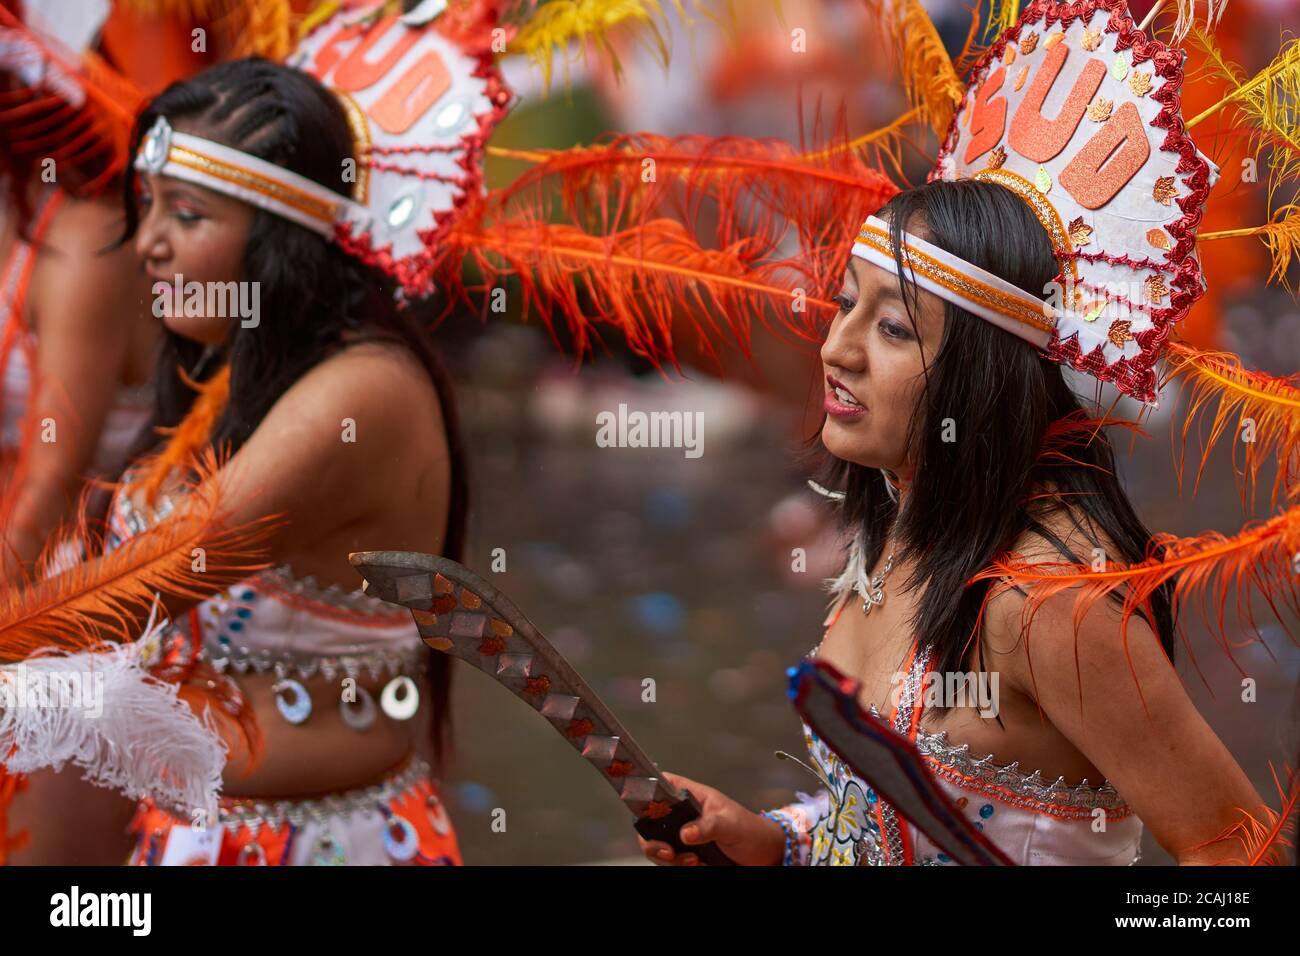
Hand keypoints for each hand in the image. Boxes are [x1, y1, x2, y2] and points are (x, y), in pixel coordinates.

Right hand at [637, 771, 785, 865]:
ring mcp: (683, 835)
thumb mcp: (730, 824)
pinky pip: (670, 862)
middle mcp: (683, 814)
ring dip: (668, 858)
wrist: (763, 856)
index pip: (661, 784)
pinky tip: (695, 865)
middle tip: (667, 853)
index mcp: (691, 796)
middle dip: (653, 840)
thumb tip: (686, 833)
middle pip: (650, 822)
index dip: (646, 791)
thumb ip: (708, 826)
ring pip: (658, 846)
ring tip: (691, 861)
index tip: (644, 810)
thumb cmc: (750, 830)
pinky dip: (678, 865)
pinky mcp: (686, 854)